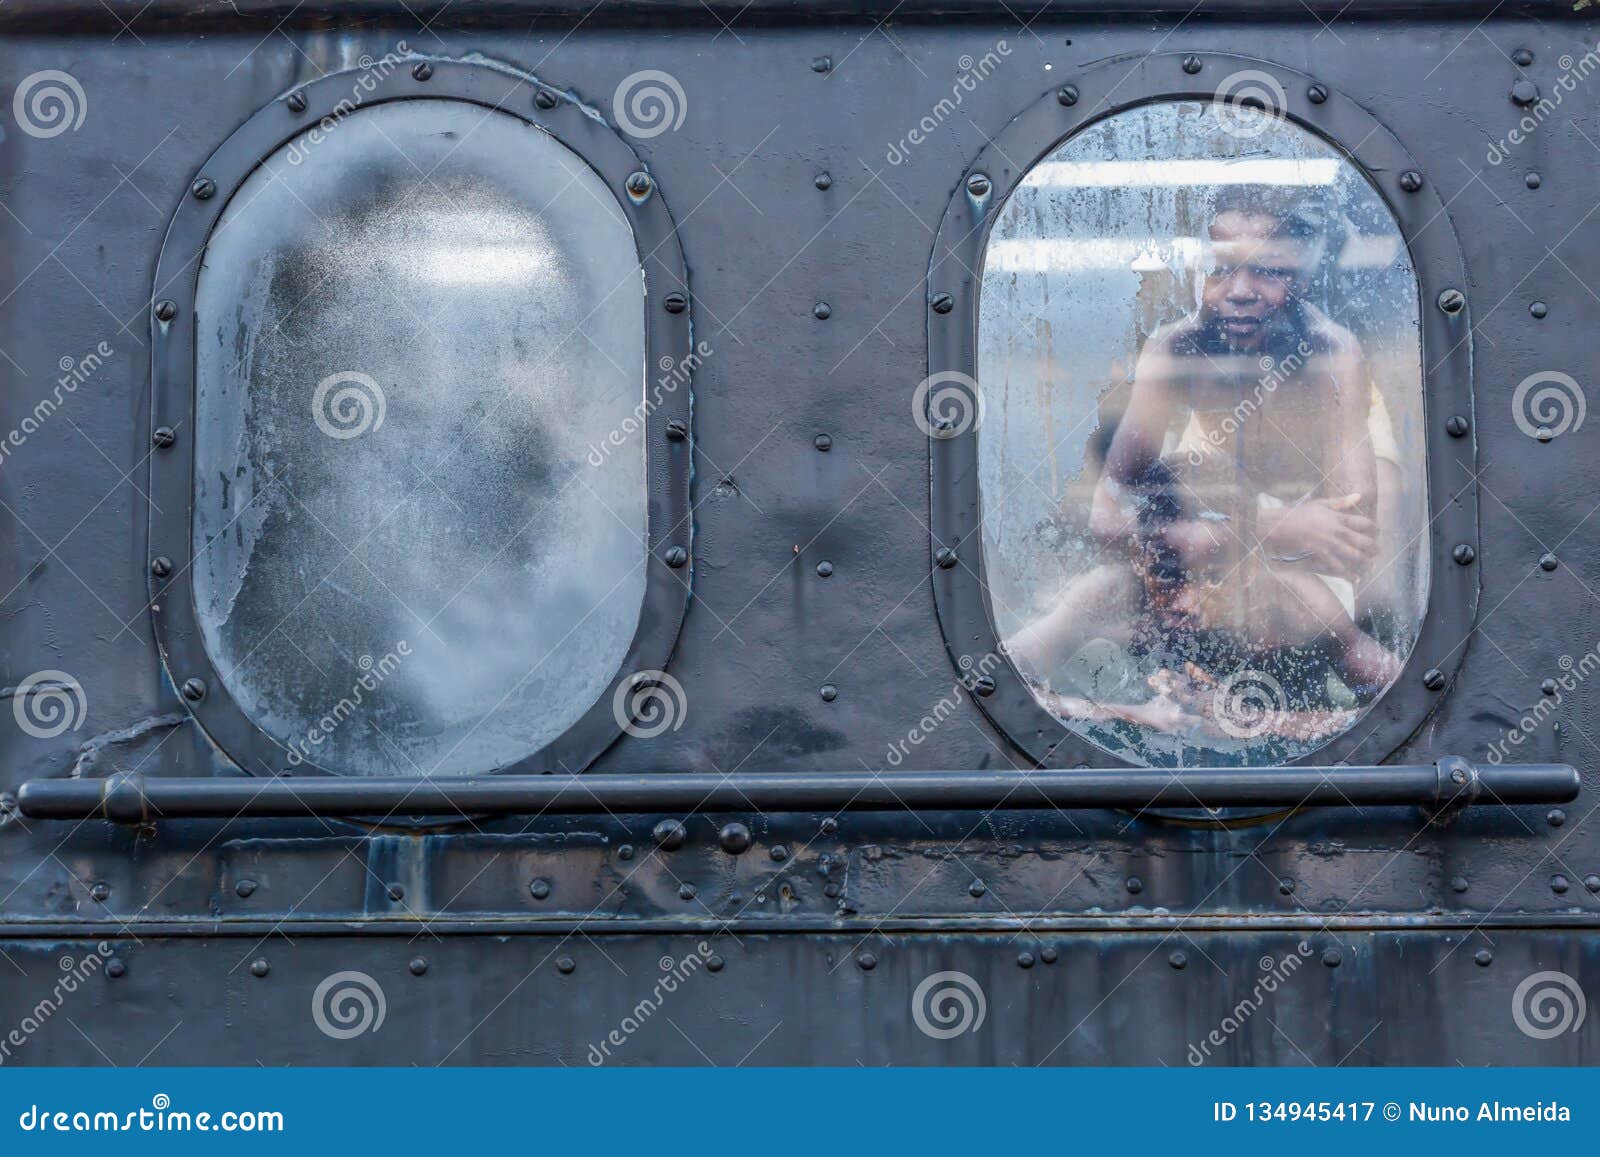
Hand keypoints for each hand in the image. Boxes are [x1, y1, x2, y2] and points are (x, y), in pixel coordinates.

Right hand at [1259, 493, 1375, 578]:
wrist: (1284, 525)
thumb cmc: (1302, 513)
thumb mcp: (1322, 503)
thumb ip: (1342, 502)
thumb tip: (1359, 496)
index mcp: (1339, 518)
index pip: (1364, 523)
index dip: (1374, 528)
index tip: (1377, 532)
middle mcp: (1338, 532)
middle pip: (1363, 541)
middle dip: (1374, 547)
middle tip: (1378, 551)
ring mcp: (1330, 544)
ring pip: (1354, 555)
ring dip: (1365, 561)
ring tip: (1370, 564)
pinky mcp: (1321, 554)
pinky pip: (1338, 566)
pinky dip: (1348, 574)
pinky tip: (1355, 579)